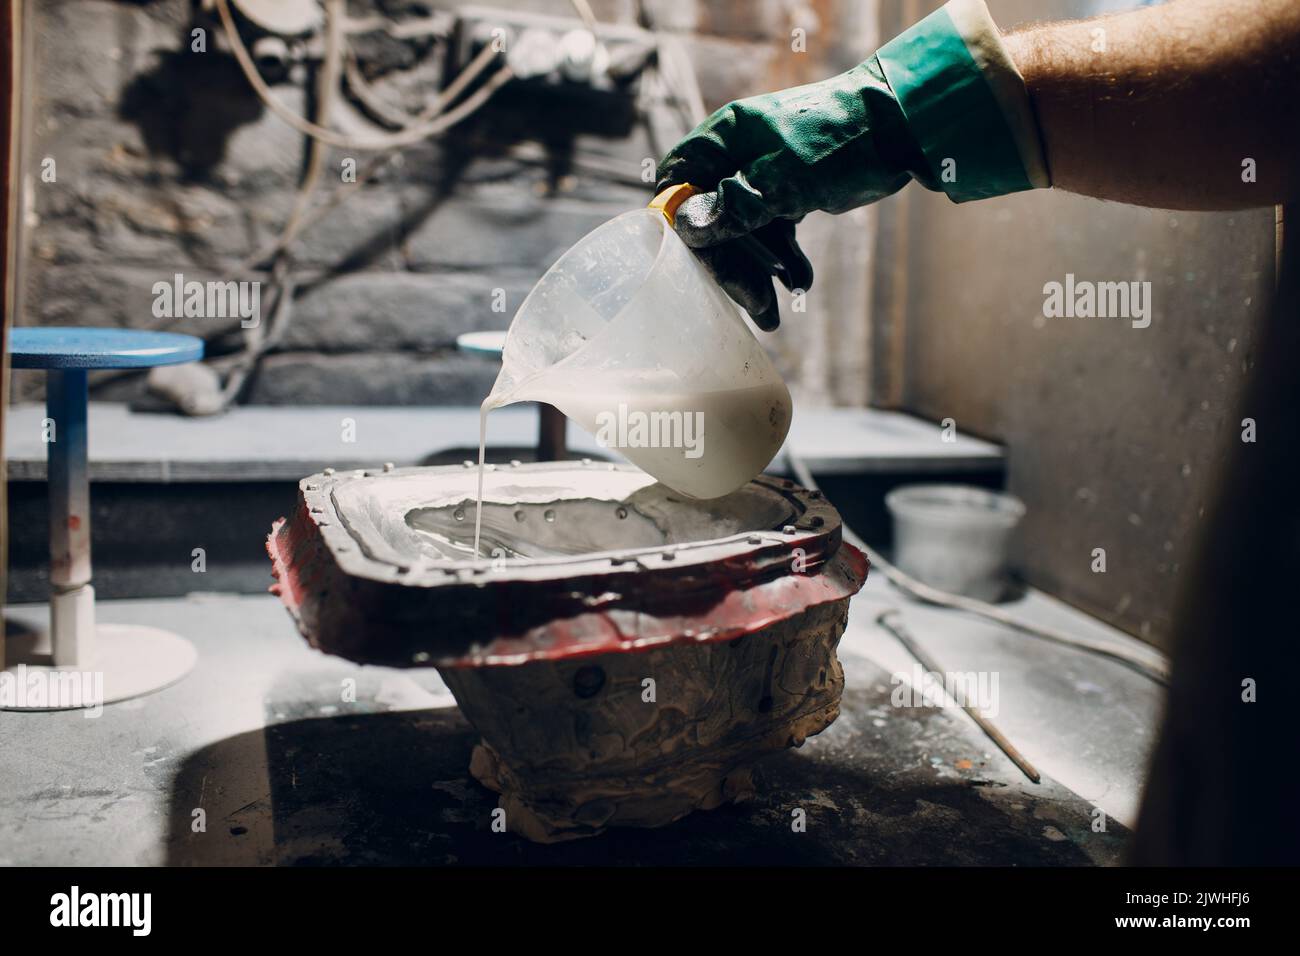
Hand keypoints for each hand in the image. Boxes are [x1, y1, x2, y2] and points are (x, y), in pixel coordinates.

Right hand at [656, 0, 1048, 329]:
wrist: (909, 129)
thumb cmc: (847, 141)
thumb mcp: (789, 179)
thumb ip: (738, 204)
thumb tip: (690, 227)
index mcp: (726, 137)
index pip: (679, 182)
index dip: (677, 225)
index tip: (687, 268)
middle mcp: (737, 153)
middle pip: (712, 217)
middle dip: (732, 267)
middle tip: (755, 309)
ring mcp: (762, 173)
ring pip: (743, 230)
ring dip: (760, 272)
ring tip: (777, 311)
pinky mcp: (787, 189)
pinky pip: (771, 229)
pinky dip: (783, 259)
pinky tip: (800, 281)